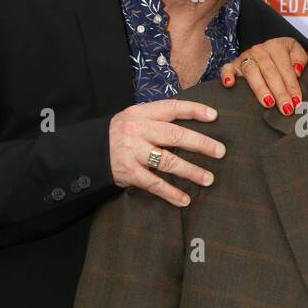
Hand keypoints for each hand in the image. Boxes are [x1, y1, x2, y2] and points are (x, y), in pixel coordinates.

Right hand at [108, 99, 225, 205]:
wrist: (87, 152)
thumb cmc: (118, 135)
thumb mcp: (133, 119)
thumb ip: (157, 119)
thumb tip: (191, 124)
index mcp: (141, 113)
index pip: (172, 107)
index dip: (194, 110)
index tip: (214, 116)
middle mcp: (138, 130)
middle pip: (175, 135)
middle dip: (201, 143)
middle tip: (220, 151)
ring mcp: (133, 151)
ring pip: (168, 161)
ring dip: (191, 171)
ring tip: (208, 179)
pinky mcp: (129, 172)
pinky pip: (154, 183)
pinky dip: (171, 193)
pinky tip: (185, 199)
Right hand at [219, 37, 307, 115]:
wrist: (266, 50)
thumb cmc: (282, 56)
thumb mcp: (295, 51)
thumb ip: (300, 59)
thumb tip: (297, 70)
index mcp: (276, 46)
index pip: (285, 67)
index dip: (292, 85)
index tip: (297, 100)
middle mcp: (259, 50)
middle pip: (270, 72)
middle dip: (279, 92)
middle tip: (286, 108)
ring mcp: (245, 57)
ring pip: (251, 71)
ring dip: (260, 89)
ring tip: (269, 103)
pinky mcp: (233, 65)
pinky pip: (227, 69)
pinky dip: (227, 75)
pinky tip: (230, 84)